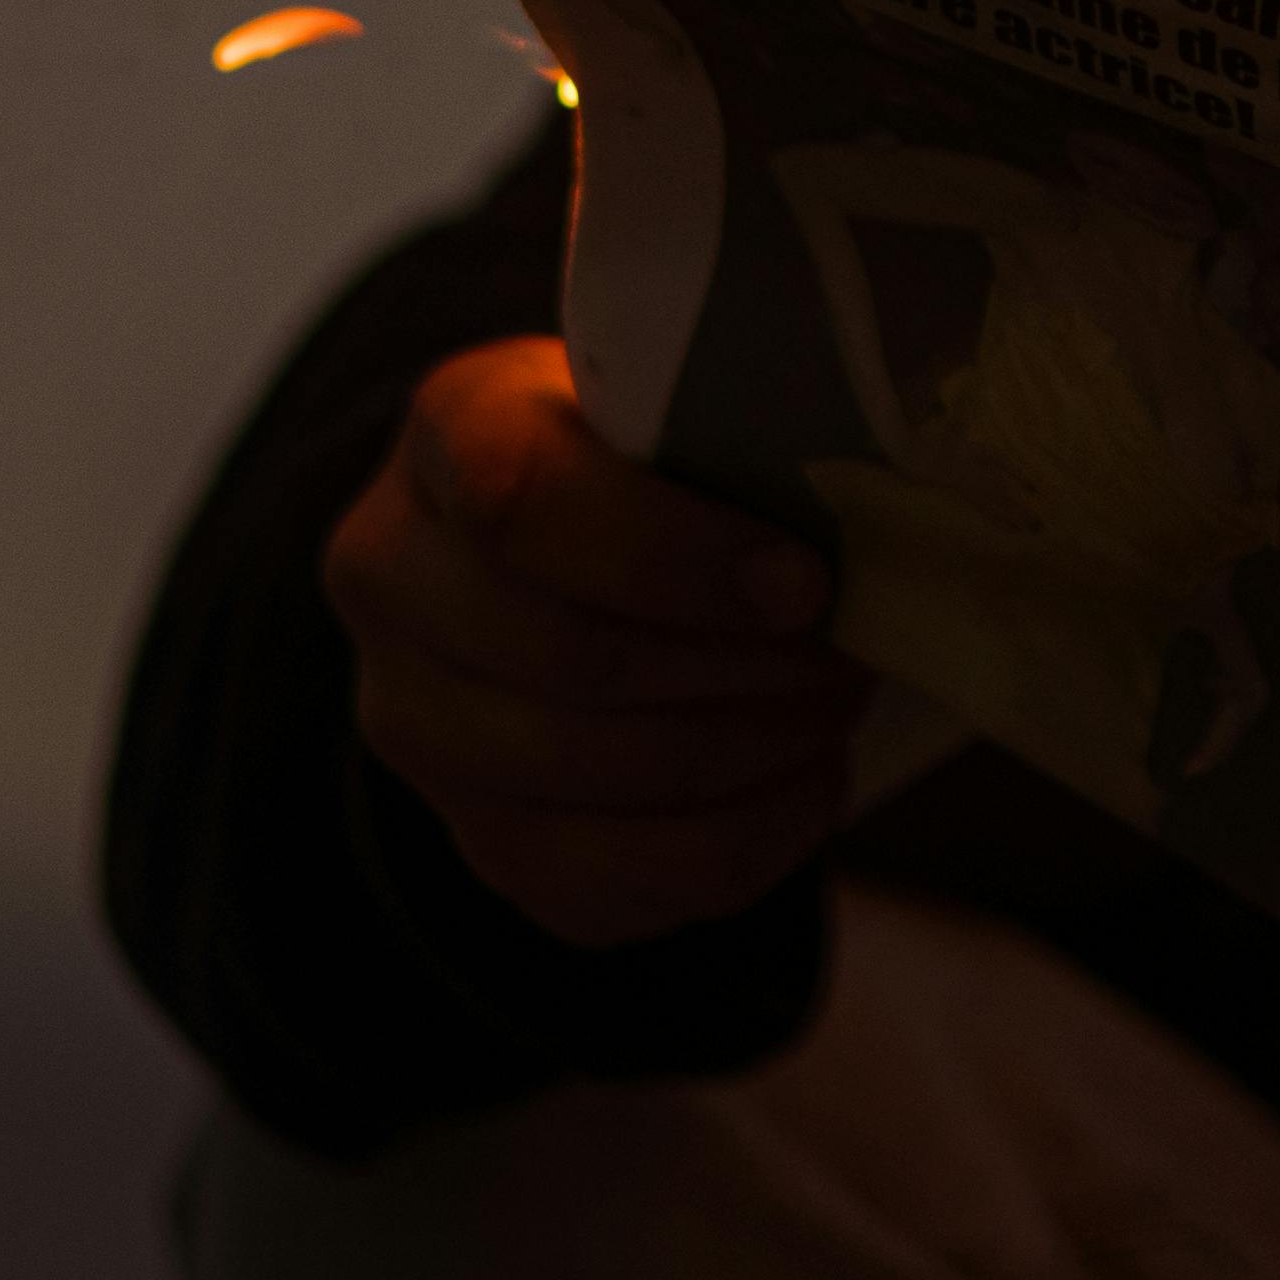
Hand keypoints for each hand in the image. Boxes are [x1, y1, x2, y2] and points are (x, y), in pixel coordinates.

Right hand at [323, 333, 865, 948]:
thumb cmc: (659, 457)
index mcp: (448, 435)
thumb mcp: (678, 393)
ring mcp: (418, 726)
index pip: (522, 501)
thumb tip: (886, 459)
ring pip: (594, 783)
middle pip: (570, 664)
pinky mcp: (477, 840)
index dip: (676, 557)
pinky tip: (806, 786)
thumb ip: (737, 410)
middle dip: (747, 670)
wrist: (566, 551)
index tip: (805, 581)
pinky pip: (612, 886)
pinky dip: (740, 847)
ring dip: (754, 755)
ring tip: (836, 706)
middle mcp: (392, 583)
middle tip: (851, 650)